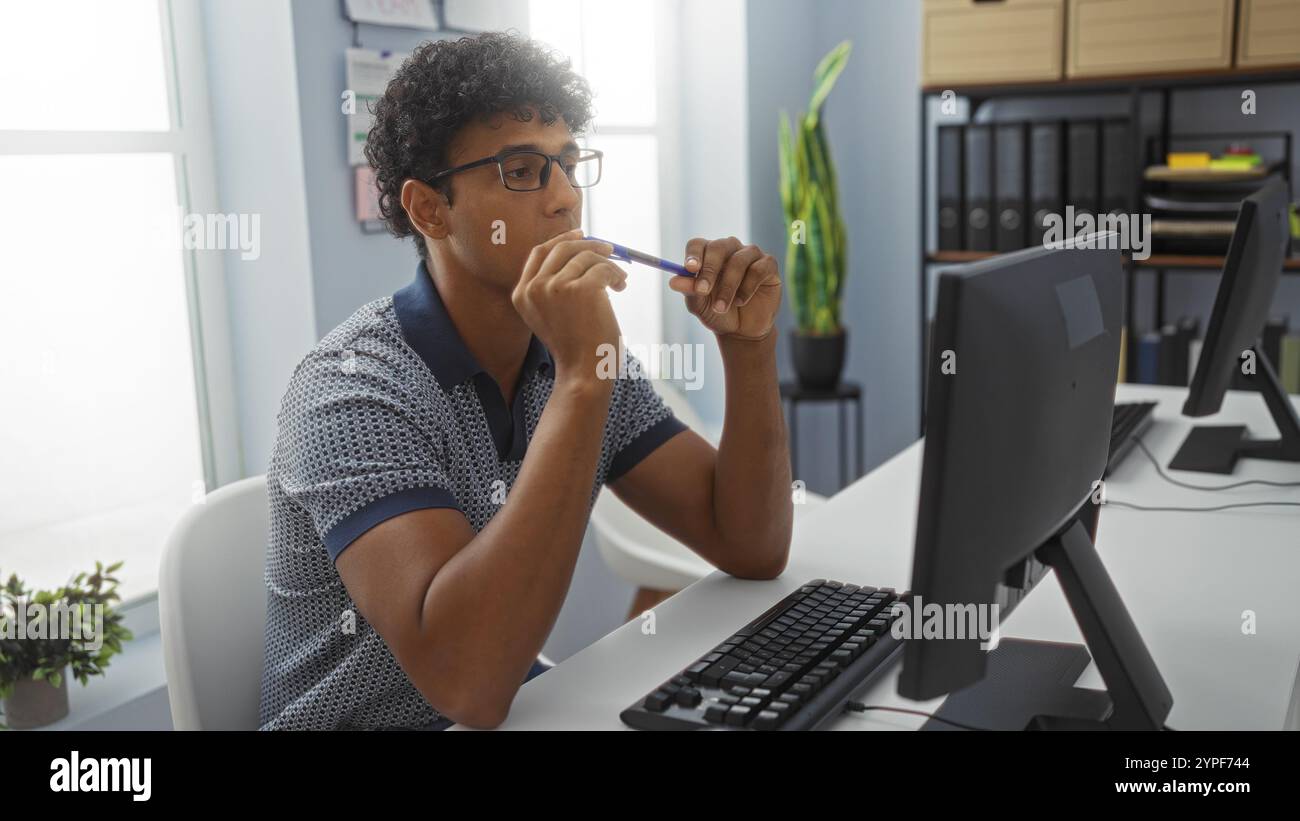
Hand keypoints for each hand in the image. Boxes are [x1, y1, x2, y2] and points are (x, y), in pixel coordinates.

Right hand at [512, 228, 626, 385]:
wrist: (584, 372)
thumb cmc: (575, 346)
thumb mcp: (553, 313)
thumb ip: (555, 285)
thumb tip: (580, 248)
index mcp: (522, 293)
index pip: (539, 253)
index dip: (561, 240)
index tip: (581, 235)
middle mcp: (534, 287)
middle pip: (562, 248)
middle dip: (589, 245)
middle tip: (609, 250)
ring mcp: (555, 287)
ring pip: (587, 257)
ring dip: (609, 265)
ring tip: (620, 281)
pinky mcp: (579, 289)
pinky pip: (603, 268)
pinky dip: (616, 274)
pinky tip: (620, 287)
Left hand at [669, 237, 780, 339]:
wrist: (742, 331)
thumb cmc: (718, 313)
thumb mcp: (699, 305)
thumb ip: (689, 291)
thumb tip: (673, 281)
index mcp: (708, 254)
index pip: (698, 244)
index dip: (694, 254)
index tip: (689, 269)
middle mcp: (729, 249)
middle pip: (718, 247)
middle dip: (709, 270)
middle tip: (703, 291)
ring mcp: (750, 255)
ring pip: (739, 260)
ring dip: (728, 286)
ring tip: (721, 307)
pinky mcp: (768, 266)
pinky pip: (758, 269)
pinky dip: (748, 287)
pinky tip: (741, 301)